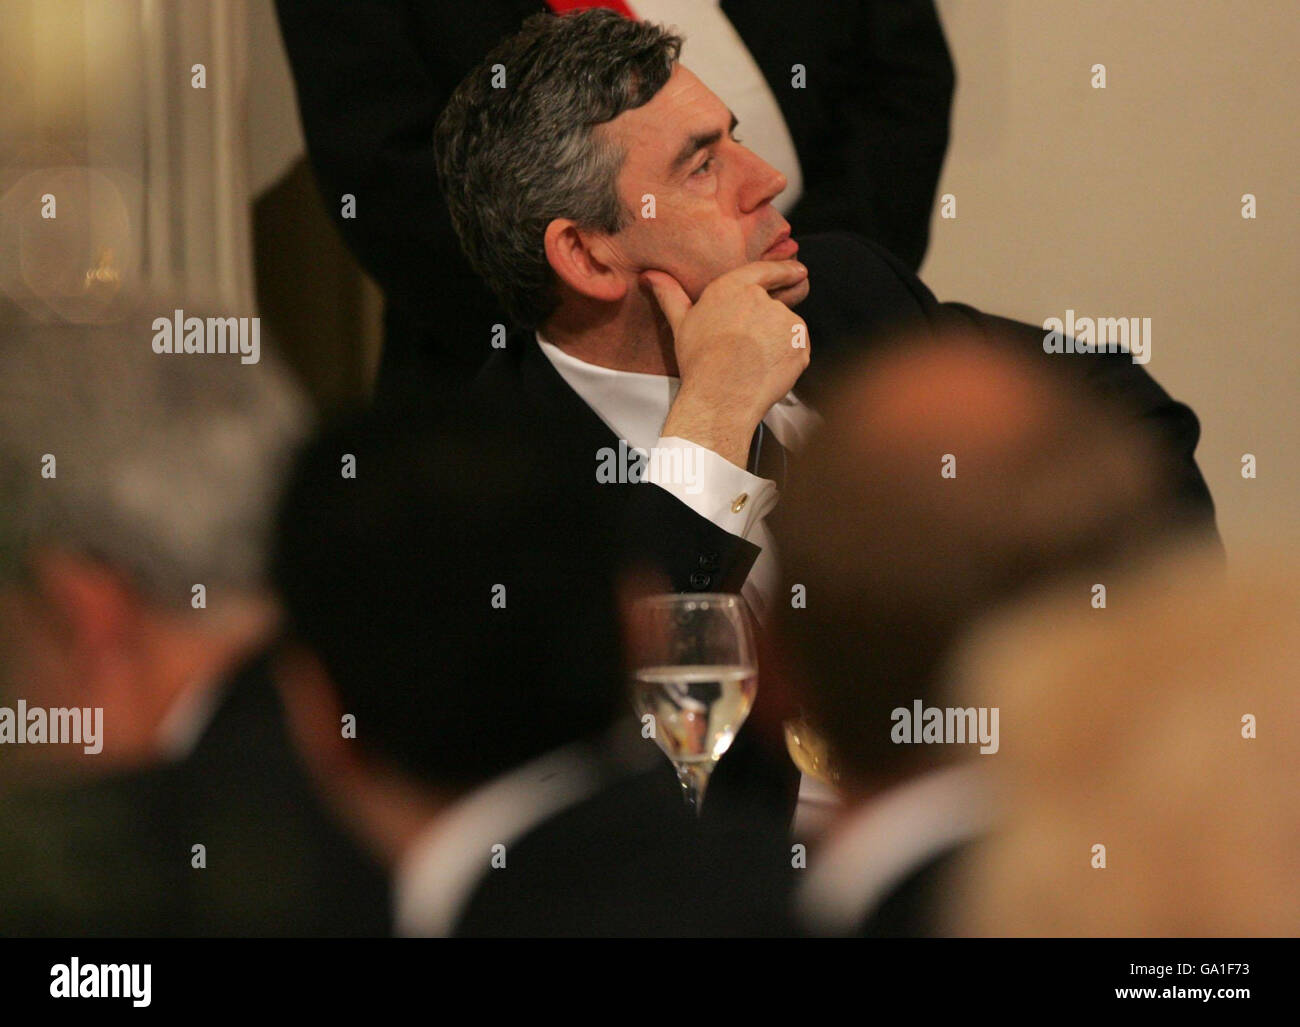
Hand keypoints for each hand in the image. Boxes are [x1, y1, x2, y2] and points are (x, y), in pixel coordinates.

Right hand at [643, 261, 809, 467]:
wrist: (721, 397)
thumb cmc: (699, 361)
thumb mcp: (681, 323)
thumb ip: (670, 294)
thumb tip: (651, 276)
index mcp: (735, 287)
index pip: (767, 270)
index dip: (785, 270)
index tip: (797, 271)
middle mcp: (764, 299)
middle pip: (775, 305)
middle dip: (768, 322)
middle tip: (751, 345)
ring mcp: (785, 321)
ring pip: (787, 328)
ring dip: (777, 341)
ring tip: (752, 362)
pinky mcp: (799, 345)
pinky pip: (797, 348)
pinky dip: (787, 358)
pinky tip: (765, 369)